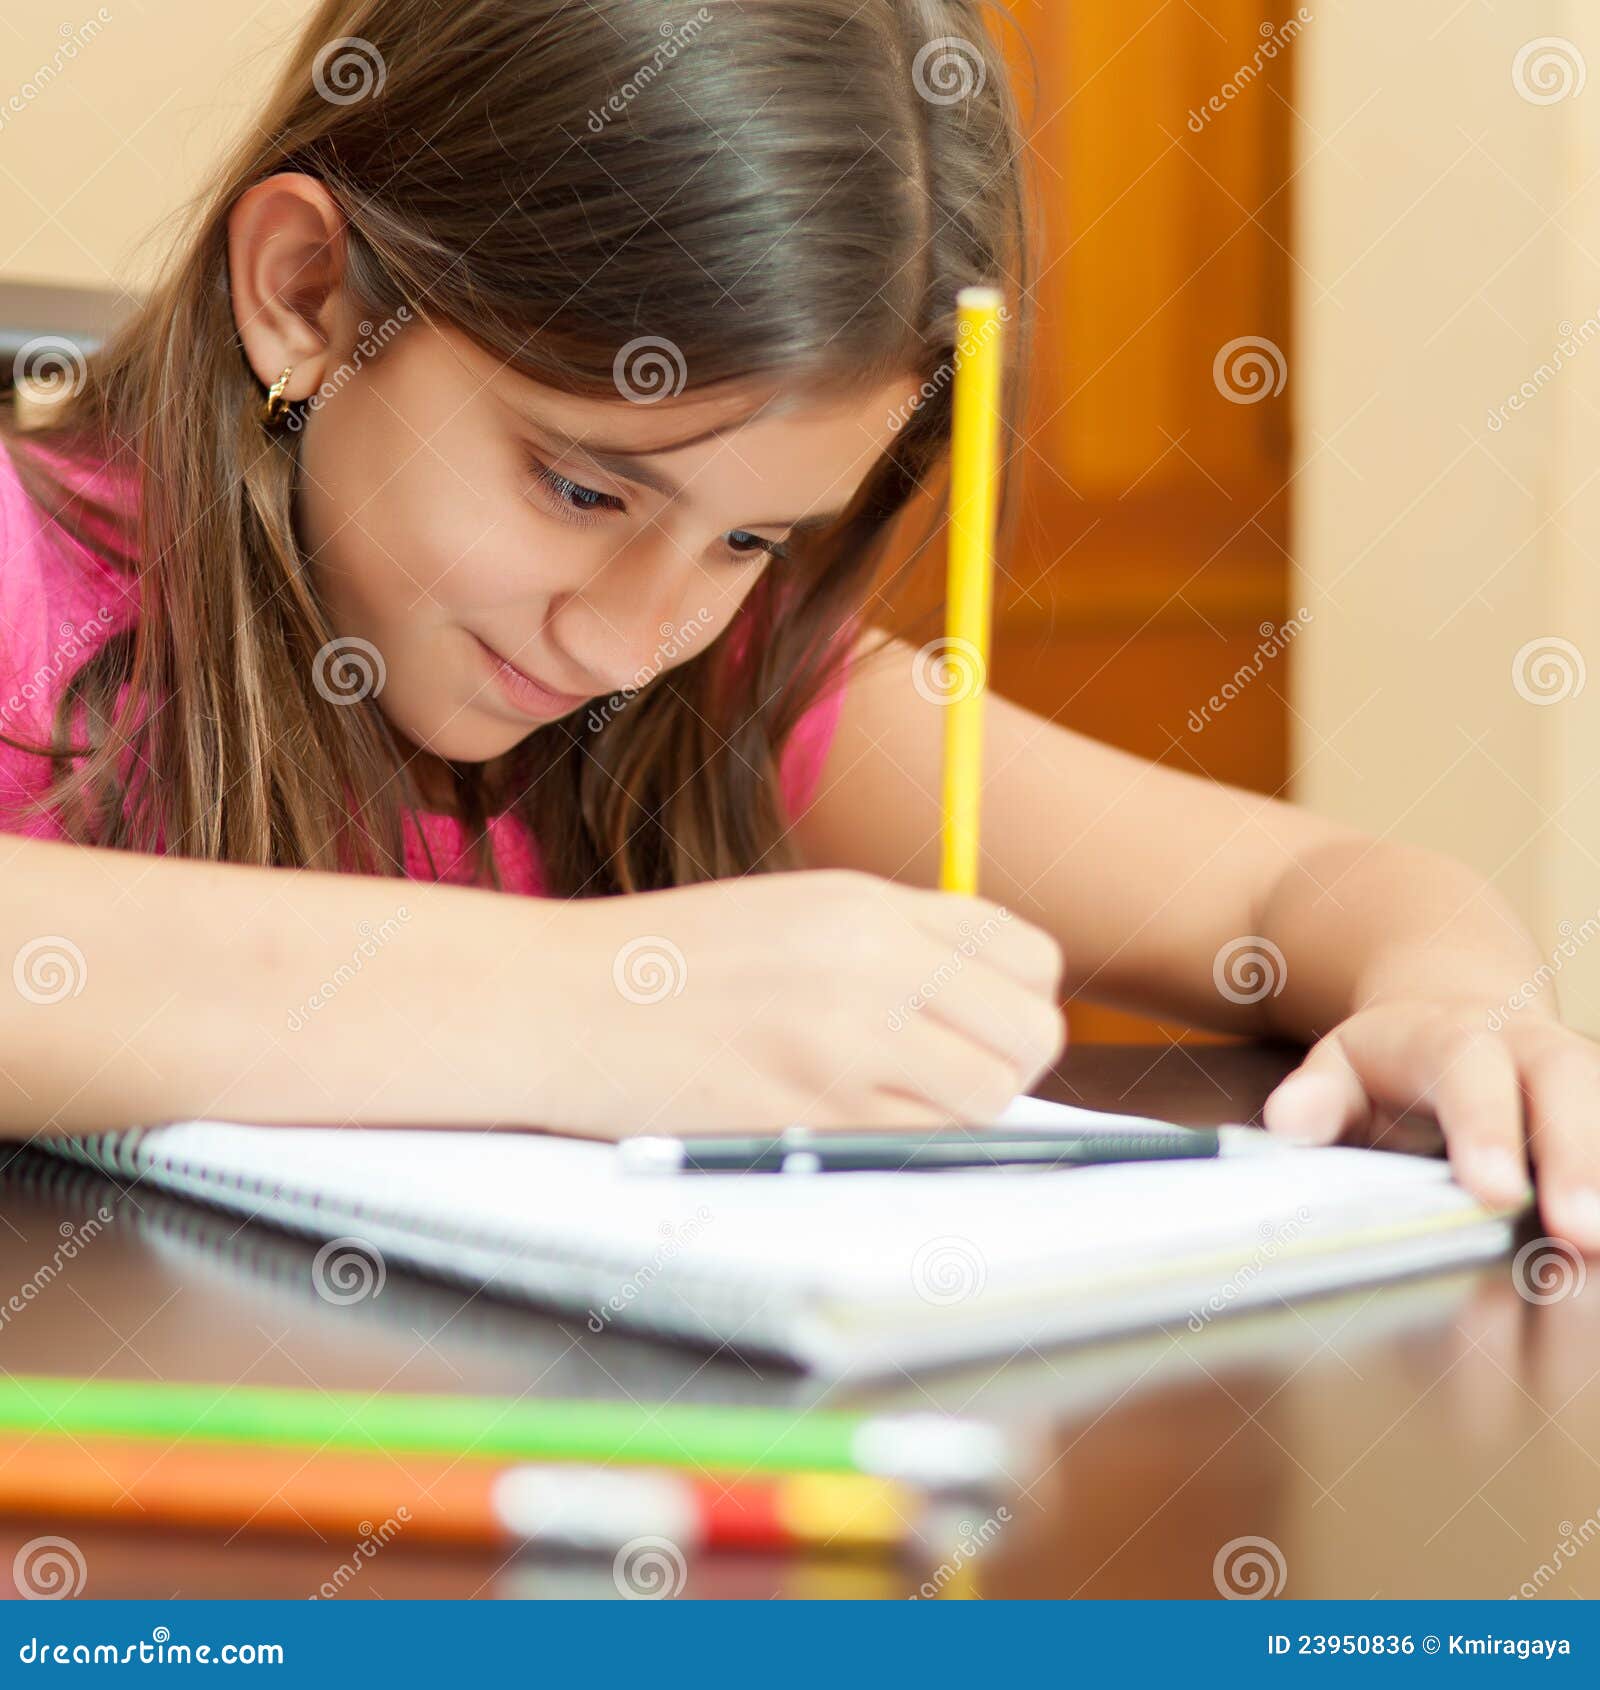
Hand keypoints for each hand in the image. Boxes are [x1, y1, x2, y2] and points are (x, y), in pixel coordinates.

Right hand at [527, 869, 1066, 1137]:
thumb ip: (893, 948)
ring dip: (956, 1115)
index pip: (1028, 955)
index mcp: (872, 904)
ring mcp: (849, 1040)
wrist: (561, 1002)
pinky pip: (919, 1145)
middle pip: (1030, 1032)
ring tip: (884, 1103)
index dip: (1020, 1001)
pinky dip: (901, 1146)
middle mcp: (876, 961)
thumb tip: (981, 1012)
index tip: (980, 1025)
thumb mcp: (795, 915)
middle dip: (1007, 1065)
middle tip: (945, 1078)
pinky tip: (841, 1123)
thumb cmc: (669, 964)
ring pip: (987, 1098)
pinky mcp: (814, 1114)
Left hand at [1262, 998, 1599, 1253]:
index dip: (1485, 1128)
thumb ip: (1318, 1095)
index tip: (1493, 1192)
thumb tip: (1290, 1121)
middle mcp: (1534, 1049)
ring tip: (1592, 1262)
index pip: (1470, 1069)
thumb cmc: (1396, 1064)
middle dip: (1576, 1159)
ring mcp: (1582, 1079)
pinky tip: (1595, 1264)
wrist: (1464, 1024)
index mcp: (1455, 1036)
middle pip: (1568, 1085)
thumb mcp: (1342, 1066)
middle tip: (1578, 1236)